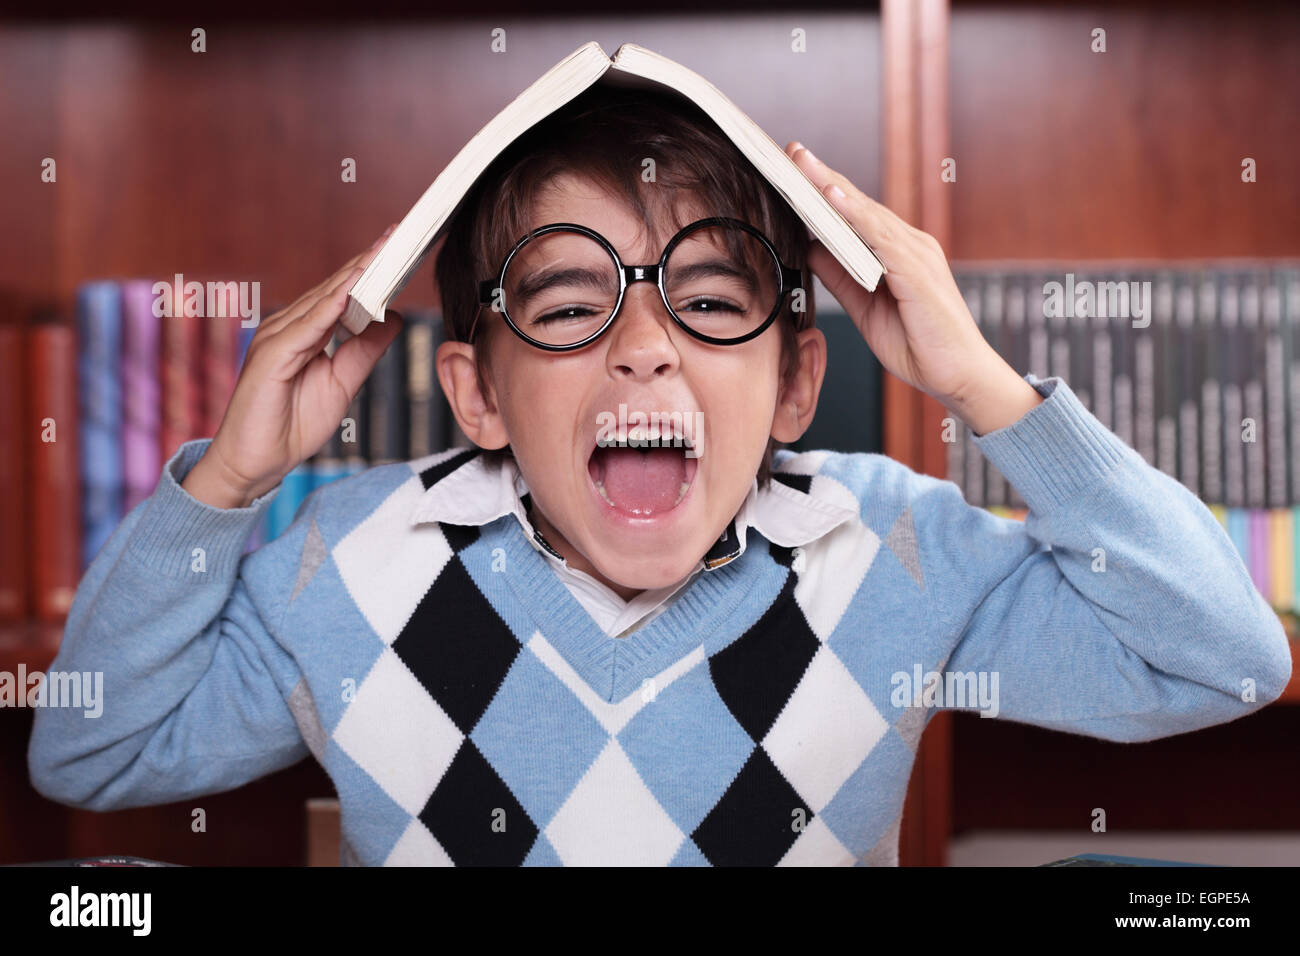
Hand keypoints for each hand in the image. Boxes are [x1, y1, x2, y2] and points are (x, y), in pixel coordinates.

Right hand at [182, 226, 403, 508]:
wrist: (255, 464)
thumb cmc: (291, 425)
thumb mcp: (343, 384)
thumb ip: (365, 350)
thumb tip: (393, 317)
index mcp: (306, 331)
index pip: (344, 292)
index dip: (372, 269)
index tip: (401, 245)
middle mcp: (289, 326)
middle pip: (335, 286)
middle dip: (368, 259)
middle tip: (400, 232)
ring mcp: (276, 338)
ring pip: (322, 299)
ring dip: (354, 274)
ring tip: (384, 250)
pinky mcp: (270, 357)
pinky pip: (305, 328)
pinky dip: (328, 308)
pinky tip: (350, 291)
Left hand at [785, 142, 1041, 434]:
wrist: (959, 377)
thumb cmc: (919, 346)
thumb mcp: (864, 309)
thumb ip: (840, 277)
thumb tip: (810, 247)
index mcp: (897, 253)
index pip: (855, 215)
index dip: (823, 192)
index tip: (791, 170)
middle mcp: (910, 245)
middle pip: (858, 204)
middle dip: (822, 177)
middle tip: (790, 150)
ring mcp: (917, 254)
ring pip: (867, 213)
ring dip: (832, 186)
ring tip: (802, 163)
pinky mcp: (918, 270)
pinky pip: (881, 236)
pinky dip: (855, 215)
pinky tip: (832, 199)